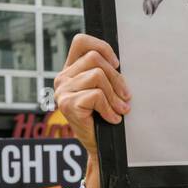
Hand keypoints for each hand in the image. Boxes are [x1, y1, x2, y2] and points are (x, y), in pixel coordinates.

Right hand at [52, 34, 131, 154]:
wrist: (98, 146)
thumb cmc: (103, 117)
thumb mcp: (105, 90)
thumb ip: (106, 73)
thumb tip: (119, 64)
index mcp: (70, 70)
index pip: (81, 41)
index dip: (102, 47)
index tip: (116, 64)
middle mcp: (62, 78)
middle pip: (95, 58)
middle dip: (116, 77)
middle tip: (126, 96)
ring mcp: (62, 91)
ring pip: (98, 75)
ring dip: (114, 95)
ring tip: (120, 109)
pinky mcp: (67, 104)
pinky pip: (97, 95)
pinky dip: (109, 108)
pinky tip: (113, 118)